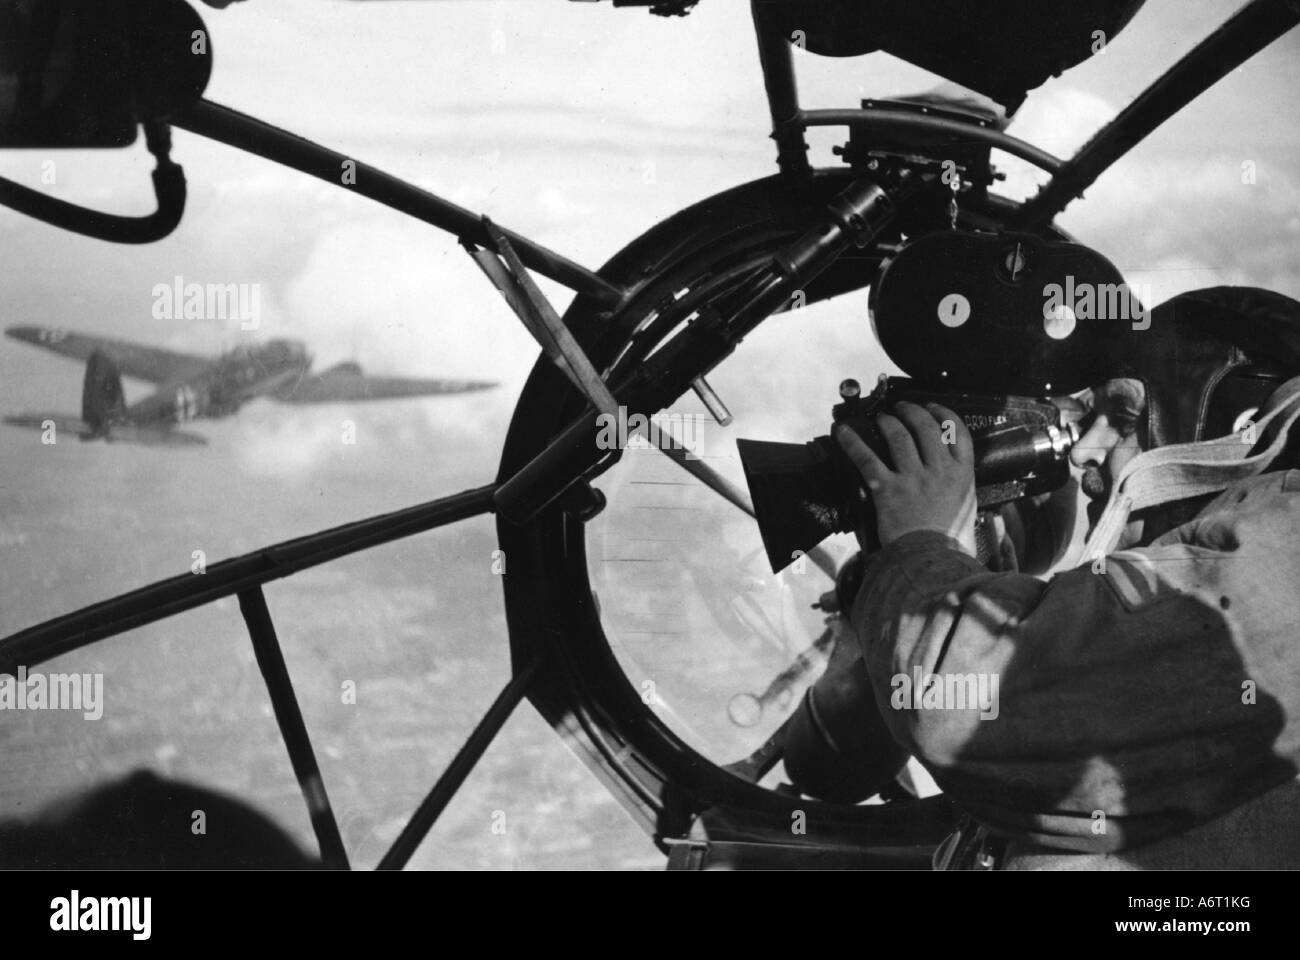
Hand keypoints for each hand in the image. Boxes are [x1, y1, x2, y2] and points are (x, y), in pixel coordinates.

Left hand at [835, 401, 977, 555]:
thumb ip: (960, 493)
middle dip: (912, 412)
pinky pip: (867, 459)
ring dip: (888, 422)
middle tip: (902, 408)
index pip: (958, 432)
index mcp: (963, 475)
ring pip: (899, 436)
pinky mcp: (888, 489)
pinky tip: (843, 432)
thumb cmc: (952, 543)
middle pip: (926, 427)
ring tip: (881, 417)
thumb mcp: (967, 511)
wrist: (934, 561)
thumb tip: (956, 491)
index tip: (934, 408)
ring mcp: (913, 478)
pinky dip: (852, 443)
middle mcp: (939, 470)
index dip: (944, 414)